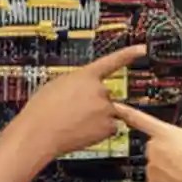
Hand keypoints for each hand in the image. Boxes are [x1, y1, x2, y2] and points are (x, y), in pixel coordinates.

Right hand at [12, 45, 145, 158]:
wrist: (39, 132)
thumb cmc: (42, 110)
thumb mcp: (56, 84)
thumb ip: (76, 82)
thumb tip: (82, 87)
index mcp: (86, 75)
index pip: (112, 61)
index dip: (129, 54)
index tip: (142, 49)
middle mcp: (99, 90)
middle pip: (106, 94)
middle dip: (95, 103)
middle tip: (76, 111)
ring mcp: (106, 109)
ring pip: (108, 112)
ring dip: (98, 118)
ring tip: (76, 123)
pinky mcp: (108, 127)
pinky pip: (109, 128)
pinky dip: (99, 131)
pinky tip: (82, 132)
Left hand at [112, 103, 181, 181]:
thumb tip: (179, 139)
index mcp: (166, 134)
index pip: (141, 119)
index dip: (126, 112)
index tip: (116, 107)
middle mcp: (155, 150)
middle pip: (154, 149)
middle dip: (165, 154)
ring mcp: (152, 169)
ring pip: (155, 168)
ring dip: (167, 171)